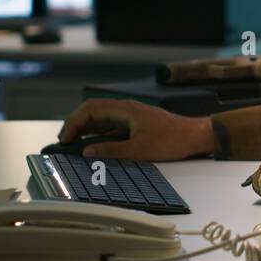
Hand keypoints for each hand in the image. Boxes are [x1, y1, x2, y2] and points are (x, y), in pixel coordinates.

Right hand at [58, 99, 214, 160]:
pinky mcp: (135, 125)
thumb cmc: (172, 140)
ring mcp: (130, 116)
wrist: (195, 137)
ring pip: (101, 119)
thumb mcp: (139, 150)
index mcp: (125, 109)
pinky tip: (94, 147)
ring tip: (74, 146)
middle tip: (65, 143)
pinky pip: (111, 127)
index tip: (65, 138)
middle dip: (76, 125)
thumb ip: (111, 151)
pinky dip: (99, 135)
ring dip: (86, 130)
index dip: (74, 122)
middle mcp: (126, 109)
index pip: (90, 109)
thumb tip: (87, 152)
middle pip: (93, 112)